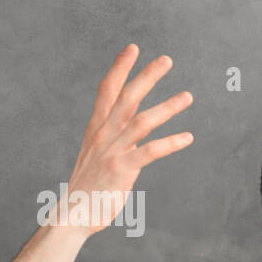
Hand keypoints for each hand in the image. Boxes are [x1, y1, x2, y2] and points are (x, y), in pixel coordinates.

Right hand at [51, 43, 193, 233]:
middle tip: (167, 59)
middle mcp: (103, 134)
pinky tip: (188, 137)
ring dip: (167, 107)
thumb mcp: (98, 153)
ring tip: (188, 96)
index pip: (107, 90)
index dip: (120, 68)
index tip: (133, 48)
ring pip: (141, 121)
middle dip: (146, 76)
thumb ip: (114, 137)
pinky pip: (149, 151)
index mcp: (96, 128)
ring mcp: (112, 151)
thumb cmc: (89, 185)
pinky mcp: (121, 169)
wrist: (73, 213)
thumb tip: (130, 125)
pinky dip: (170, 143)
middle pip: (126, 97)